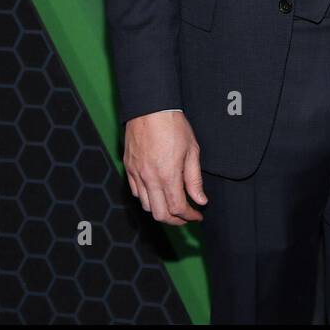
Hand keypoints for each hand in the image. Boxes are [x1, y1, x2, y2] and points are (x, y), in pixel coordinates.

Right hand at [123, 110, 207, 224]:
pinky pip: (136, 192)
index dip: (189, 216)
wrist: (150, 108)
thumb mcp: (192, 150)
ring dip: (161, 211)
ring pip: (146, 206)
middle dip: (175, 220)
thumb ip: (194, 179)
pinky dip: (148, 199)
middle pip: (159, 214)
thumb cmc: (173, 126)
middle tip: (187, 217)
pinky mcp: (128, 168)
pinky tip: (158, 193)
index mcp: (167, 175)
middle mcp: (149, 178)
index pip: (177, 208)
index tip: (197, 215)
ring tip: (174, 207)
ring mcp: (136, 174)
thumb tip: (200, 200)